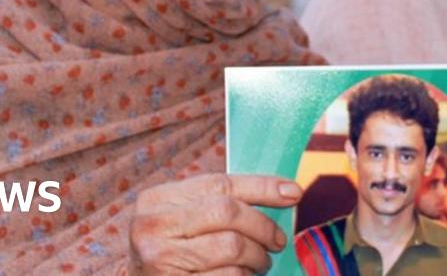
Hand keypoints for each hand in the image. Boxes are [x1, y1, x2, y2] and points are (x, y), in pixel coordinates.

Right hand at [129, 173, 302, 274]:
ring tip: (260, 262)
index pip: (220, 184)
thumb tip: (283, 192)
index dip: (262, 187)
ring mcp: (160, 261)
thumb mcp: (180, 219)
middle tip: (277, 241)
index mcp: (156, 200)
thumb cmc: (167, 250)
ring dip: (258, 257)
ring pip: (232, 248)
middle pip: (228, 213)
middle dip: (263, 227)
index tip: (293, 193)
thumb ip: (216, 203)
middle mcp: (153, 227)